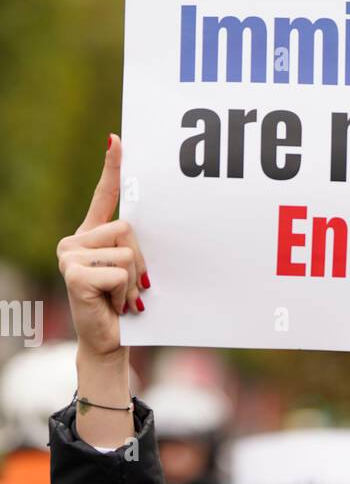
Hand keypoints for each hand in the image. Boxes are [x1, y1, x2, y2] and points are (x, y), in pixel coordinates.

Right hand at [56, 135, 147, 357]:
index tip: (118, 140)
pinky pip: (118, 272)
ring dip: (133, 281)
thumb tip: (146, 229)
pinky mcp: (74, 274)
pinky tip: (113, 305)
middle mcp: (75, 241)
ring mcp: (70, 256)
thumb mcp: (132, 272)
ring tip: (121, 299)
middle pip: (126, 228)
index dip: (112, 168)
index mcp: (91, 237)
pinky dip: (125, 292)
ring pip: (125, 251)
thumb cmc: (122, 307)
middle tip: (133, 288)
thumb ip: (133, 249)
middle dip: (140, 261)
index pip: (103, 197)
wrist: (107, 342)